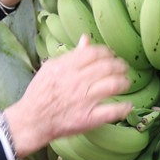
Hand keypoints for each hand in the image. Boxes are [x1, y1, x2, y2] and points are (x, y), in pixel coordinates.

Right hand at [3, 36, 131, 157]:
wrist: (31, 120)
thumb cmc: (40, 93)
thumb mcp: (51, 68)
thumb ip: (71, 54)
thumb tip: (86, 39)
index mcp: (66, 67)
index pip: (95, 53)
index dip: (108, 52)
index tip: (111, 56)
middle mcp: (77, 82)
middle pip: (108, 67)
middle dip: (120, 66)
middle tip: (123, 68)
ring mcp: (84, 100)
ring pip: (113, 85)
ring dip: (124, 82)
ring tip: (125, 83)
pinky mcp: (88, 118)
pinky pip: (112, 111)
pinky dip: (124, 107)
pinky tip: (128, 105)